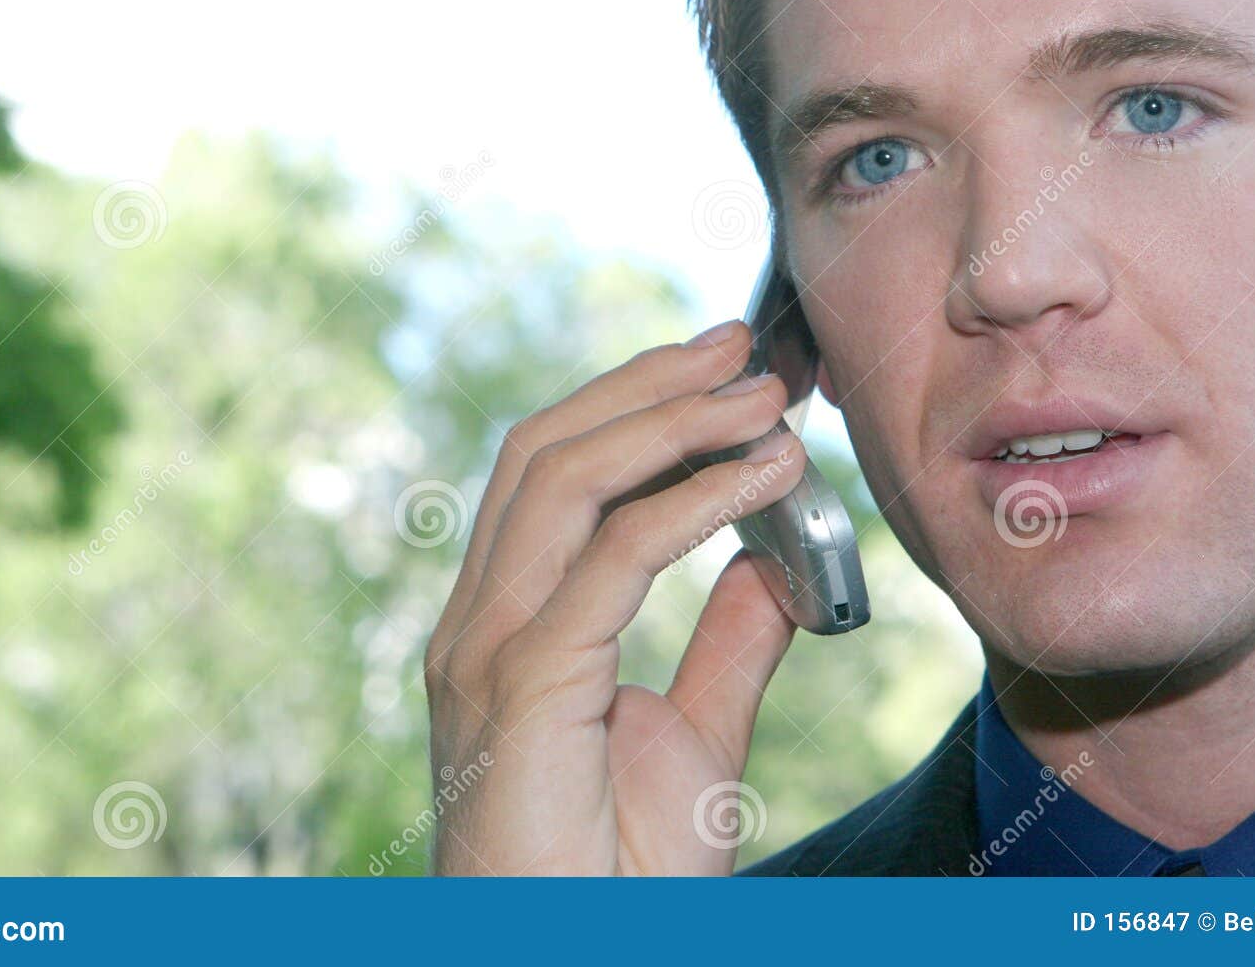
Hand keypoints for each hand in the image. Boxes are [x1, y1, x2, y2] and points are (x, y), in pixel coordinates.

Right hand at [424, 320, 804, 874]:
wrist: (568, 960)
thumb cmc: (615, 879)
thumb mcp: (695, 741)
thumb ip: (727, 648)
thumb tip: (775, 568)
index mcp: (506, 626)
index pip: (551, 477)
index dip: (633, 409)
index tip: (723, 372)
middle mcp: (479, 623)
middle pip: (546, 452)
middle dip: (645, 384)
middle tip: (740, 348)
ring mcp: (487, 650)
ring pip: (564, 481)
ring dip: (670, 421)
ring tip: (763, 397)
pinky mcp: (524, 683)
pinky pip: (610, 559)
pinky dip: (691, 501)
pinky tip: (763, 477)